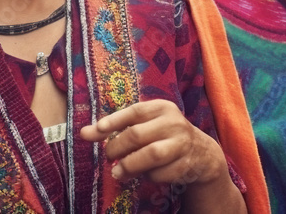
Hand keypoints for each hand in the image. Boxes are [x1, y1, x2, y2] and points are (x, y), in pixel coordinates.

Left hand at [80, 99, 224, 186]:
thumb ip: (117, 128)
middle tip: (108, 157)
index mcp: (162, 107)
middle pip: (137, 135)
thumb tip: (83, 133)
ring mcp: (181, 143)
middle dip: (117, 148)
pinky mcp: (185, 164)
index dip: (114, 121)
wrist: (201, 152)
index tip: (96, 131)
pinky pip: (160, 173)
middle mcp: (173, 122)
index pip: (134, 111)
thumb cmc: (164, 135)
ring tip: (118, 172)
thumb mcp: (146, 125)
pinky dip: (148, 177)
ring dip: (130, 165)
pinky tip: (145, 174)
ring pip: (150, 155)